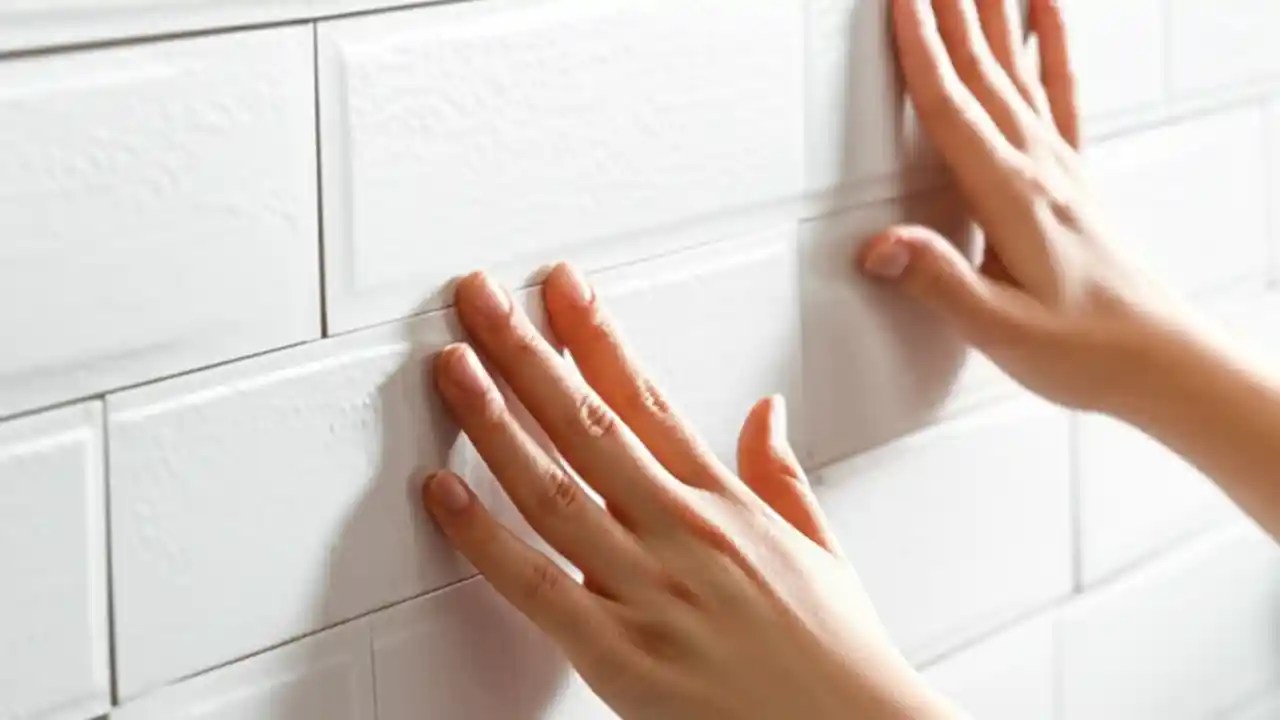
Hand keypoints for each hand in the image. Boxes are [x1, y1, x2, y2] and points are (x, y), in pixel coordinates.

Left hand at [421, 266, 957, 719]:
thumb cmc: (839, 659)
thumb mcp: (823, 550)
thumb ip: (782, 474)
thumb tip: (766, 411)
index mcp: (726, 504)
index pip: (647, 397)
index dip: (596, 335)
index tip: (561, 288)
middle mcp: (682, 531)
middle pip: (587, 421)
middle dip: (526, 350)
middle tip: (479, 297)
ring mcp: (648, 589)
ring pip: (553, 486)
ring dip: (494, 419)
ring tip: (454, 366)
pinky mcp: (619, 654)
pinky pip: (536, 584)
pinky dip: (482, 536)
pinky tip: (443, 491)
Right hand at [860, 0, 1186, 414]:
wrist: (1158, 359)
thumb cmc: (1084, 348)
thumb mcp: (1000, 329)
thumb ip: (939, 281)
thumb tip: (881, 245)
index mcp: (1012, 197)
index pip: (952, 108)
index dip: (920, 51)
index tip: (901, 3)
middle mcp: (1038, 169)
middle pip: (982, 72)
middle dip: (949, 13)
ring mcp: (1059, 167)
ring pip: (1016, 69)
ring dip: (991, 16)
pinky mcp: (1072, 177)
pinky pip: (1060, 90)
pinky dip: (1053, 43)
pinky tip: (1048, 11)